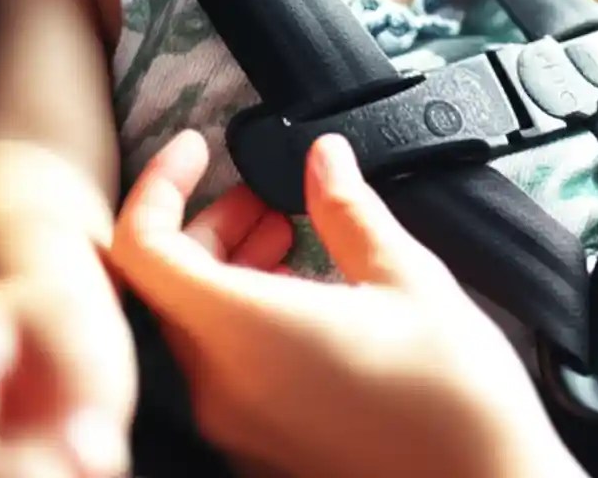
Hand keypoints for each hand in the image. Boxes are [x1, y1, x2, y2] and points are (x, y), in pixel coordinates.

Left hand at [107, 131, 584, 477]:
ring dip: (231, 269)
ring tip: (294, 243)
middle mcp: (222, 385)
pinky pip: (227, 367)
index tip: (197, 152)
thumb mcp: (409, 279)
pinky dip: (247, 317)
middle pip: (169, 284)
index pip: (142, 248)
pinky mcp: (262, 444)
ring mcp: (238, 423)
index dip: (159, 185)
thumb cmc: (455, 400)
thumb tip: (324, 160)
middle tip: (270, 200)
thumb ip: (349, 210)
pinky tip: (310, 300)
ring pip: (198, 325)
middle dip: (210, 225)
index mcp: (245, 332)